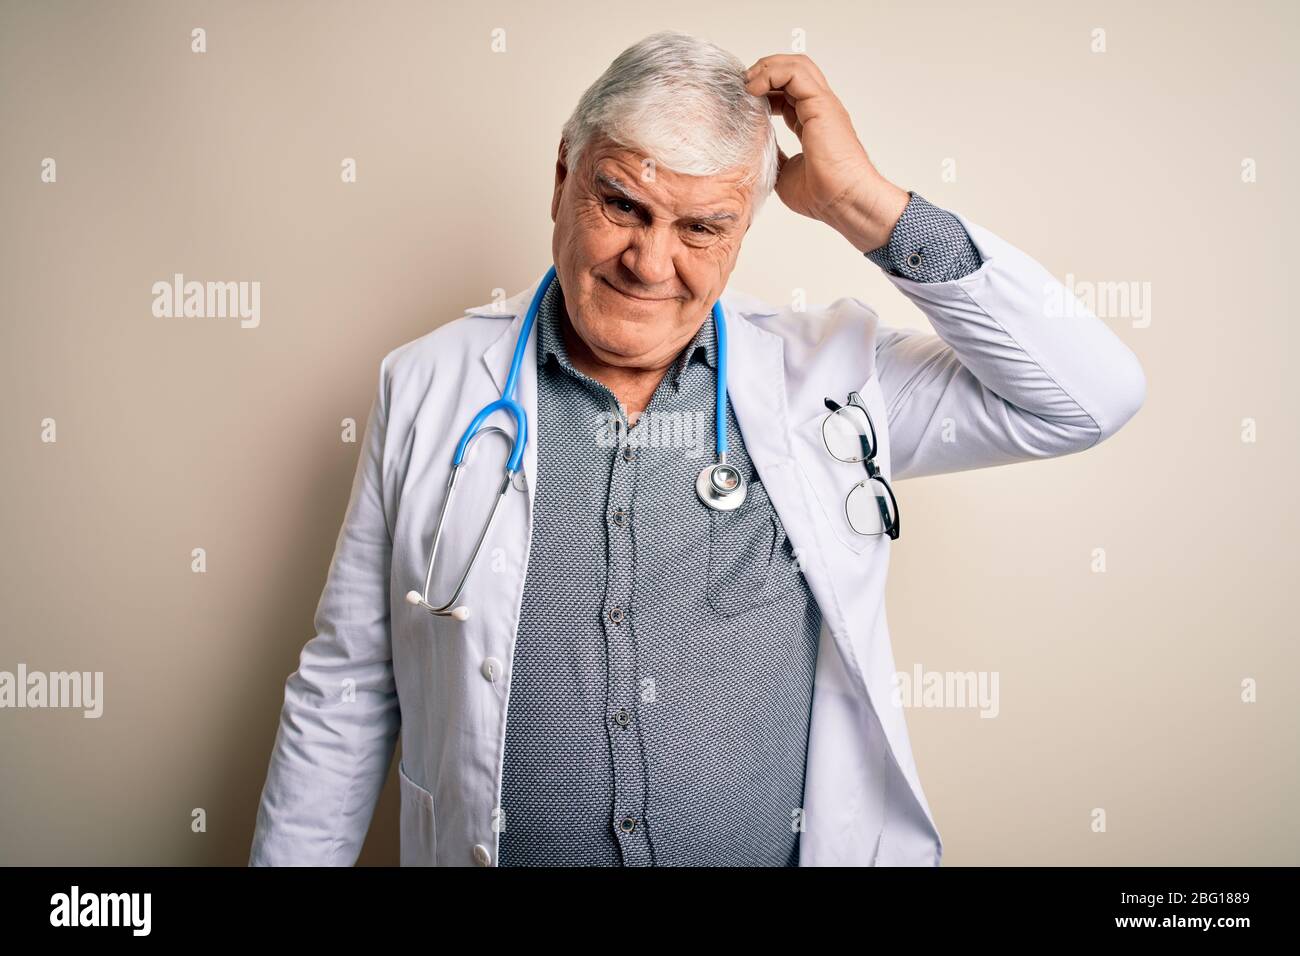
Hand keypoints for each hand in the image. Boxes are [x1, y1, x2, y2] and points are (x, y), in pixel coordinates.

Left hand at [744, 54, 909, 252]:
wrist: (843, 201)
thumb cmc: (821, 194)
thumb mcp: (784, 172)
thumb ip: (774, 155)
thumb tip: (758, 150)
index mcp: (813, 122)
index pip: (789, 91)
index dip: (765, 90)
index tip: (745, 101)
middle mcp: (819, 108)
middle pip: (793, 71)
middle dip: (765, 71)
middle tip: (743, 86)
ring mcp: (822, 104)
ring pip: (795, 65)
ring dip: (767, 68)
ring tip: (748, 84)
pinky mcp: (821, 104)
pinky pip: (795, 72)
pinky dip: (771, 73)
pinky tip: (754, 89)